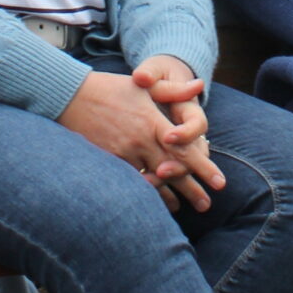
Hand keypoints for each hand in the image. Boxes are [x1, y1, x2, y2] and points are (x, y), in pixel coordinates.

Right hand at [57, 64, 225, 213]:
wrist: (72, 96)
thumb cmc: (112, 88)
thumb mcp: (145, 86)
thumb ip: (174, 90)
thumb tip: (199, 84)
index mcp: (152, 122)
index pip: (185, 149)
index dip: (204, 167)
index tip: (220, 183)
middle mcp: (140, 141)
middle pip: (173, 170)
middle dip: (192, 189)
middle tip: (207, 204)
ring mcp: (123, 154)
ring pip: (152, 180)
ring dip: (169, 195)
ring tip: (182, 208)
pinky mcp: (108, 161)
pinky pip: (131, 181)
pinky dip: (145, 192)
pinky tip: (153, 201)